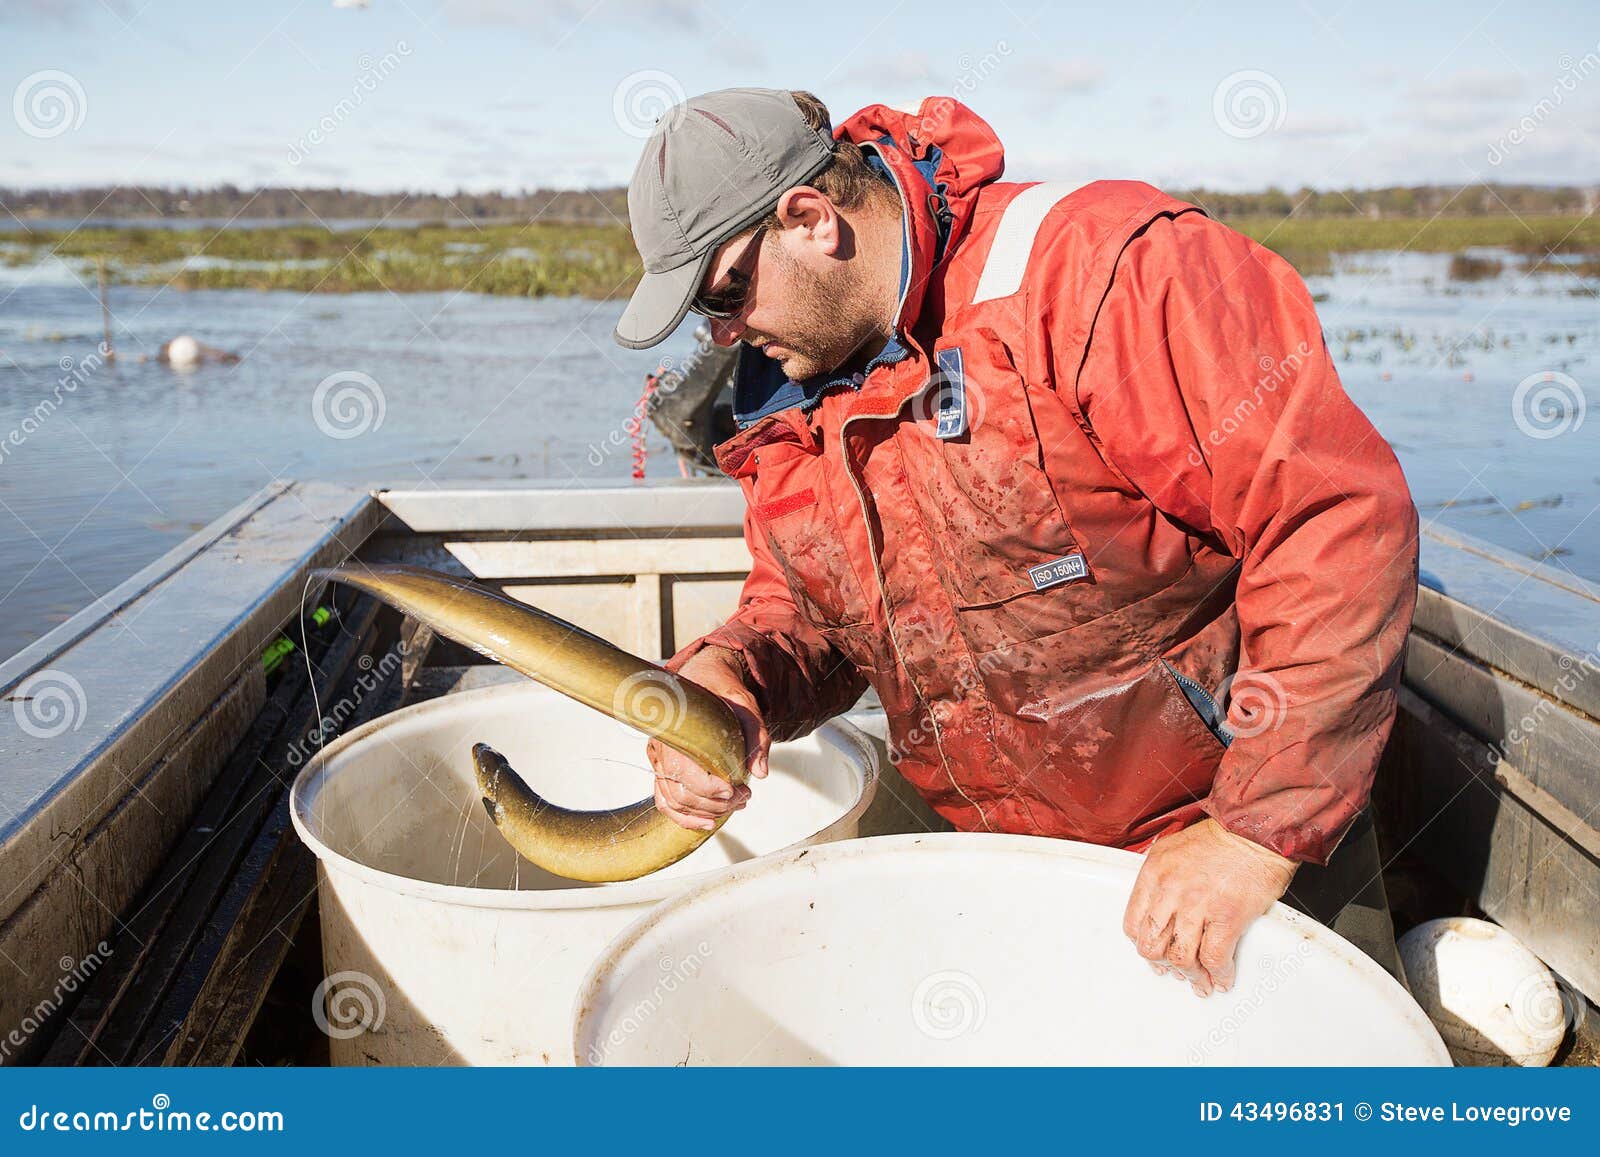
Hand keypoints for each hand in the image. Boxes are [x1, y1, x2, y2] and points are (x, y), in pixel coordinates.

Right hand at [645, 646, 769, 830]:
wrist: (704, 677)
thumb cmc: (722, 690)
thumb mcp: (746, 705)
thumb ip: (756, 736)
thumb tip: (760, 773)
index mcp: (677, 730)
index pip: (686, 773)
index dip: (712, 789)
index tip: (737, 790)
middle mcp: (662, 747)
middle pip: (682, 793)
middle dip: (716, 803)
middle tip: (745, 797)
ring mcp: (659, 760)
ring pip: (674, 801)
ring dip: (705, 812)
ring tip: (734, 806)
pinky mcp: (663, 768)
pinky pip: (666, 800)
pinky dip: (685, 817)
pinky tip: (709, 823)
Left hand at [1122, 818, 1296, 995]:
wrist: (1254, 830)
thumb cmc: (1221, 837)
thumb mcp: (1174, 848)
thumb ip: (1162, 876)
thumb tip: (1159, 903)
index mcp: (1154, 873)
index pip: (1133, 923)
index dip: (1143, 943)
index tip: (1153, 950)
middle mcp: (1170, 891)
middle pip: (1152, 945)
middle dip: (1163, 964)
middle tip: (1174, 970)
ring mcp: (1197, 905)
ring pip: (1181, 958)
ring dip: (1191, 976)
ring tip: (1200, 981)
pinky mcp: (1226, 917)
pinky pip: (1214, 958)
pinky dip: (1218, 975)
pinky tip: (1222, 978)